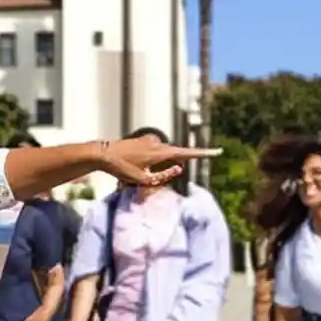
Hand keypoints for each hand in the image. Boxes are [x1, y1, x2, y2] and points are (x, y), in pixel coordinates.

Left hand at [100, 138, 221, 186]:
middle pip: (174, 155)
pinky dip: (151, 160)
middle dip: (171, 166)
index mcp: (160, 153)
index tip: (217, 151)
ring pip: (163, 155)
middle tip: (149, 172)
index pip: (187, 153)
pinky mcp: (145, 140)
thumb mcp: (143, 180)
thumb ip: (164, 176)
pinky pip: (154, 152)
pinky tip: (133, 164)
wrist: (103, 153)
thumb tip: (179, 169)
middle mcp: (158, 143)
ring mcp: (151, 140)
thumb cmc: (122, 168)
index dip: (203, 154)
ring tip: (134, 170)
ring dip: (158, 165)